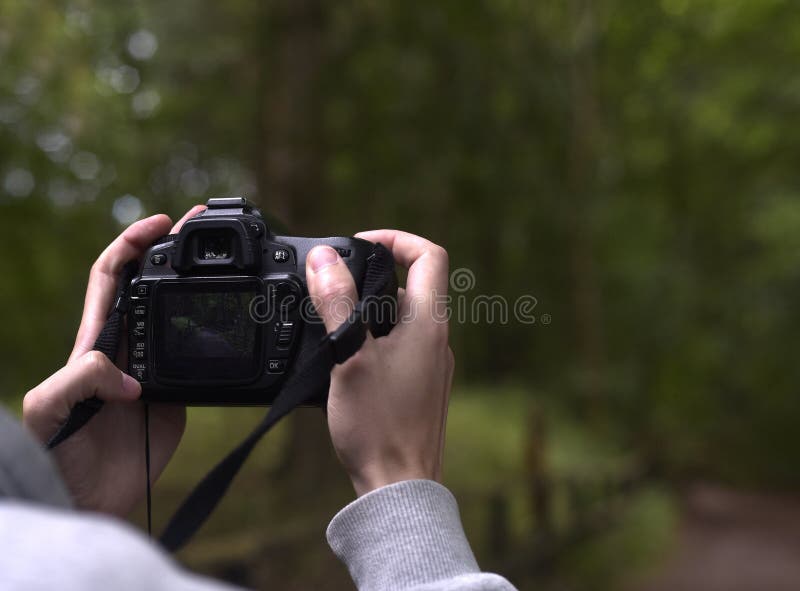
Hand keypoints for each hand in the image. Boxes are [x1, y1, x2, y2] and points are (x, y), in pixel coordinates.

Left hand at [23, 206, 205, 515]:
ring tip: (224, 259)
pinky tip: (232, 321)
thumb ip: (81, 377)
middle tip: (201, 222)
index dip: (133, 244)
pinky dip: (216, 331)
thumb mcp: (50, 406)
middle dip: (173, 247)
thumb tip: (127, 373)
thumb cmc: (56, 450)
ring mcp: (154, 366)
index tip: (161, 224)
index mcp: (95, 339)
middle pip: (150, 283)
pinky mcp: (177, 390)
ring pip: (178, 312)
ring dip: (198, 281)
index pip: (112, 275)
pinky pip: (200, 353)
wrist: (88, 496)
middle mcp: (127, 346)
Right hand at [305, 231, 453, 495]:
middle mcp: (437, 340)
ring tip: (333, 326)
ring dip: (370, 312)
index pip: (428, 255)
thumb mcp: (350, 356)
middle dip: (371, 278)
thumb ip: (337, 303)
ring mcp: (431, 365)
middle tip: (334, 287)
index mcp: (428, 324)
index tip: (360, 245)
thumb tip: (324, 258)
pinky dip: (375, 340)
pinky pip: (400, 347)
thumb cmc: (378, 427)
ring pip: (403, 319)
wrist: (400, 487)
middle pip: (412, 285)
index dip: (395, 239)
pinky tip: (345, 362)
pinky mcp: (420, 386)